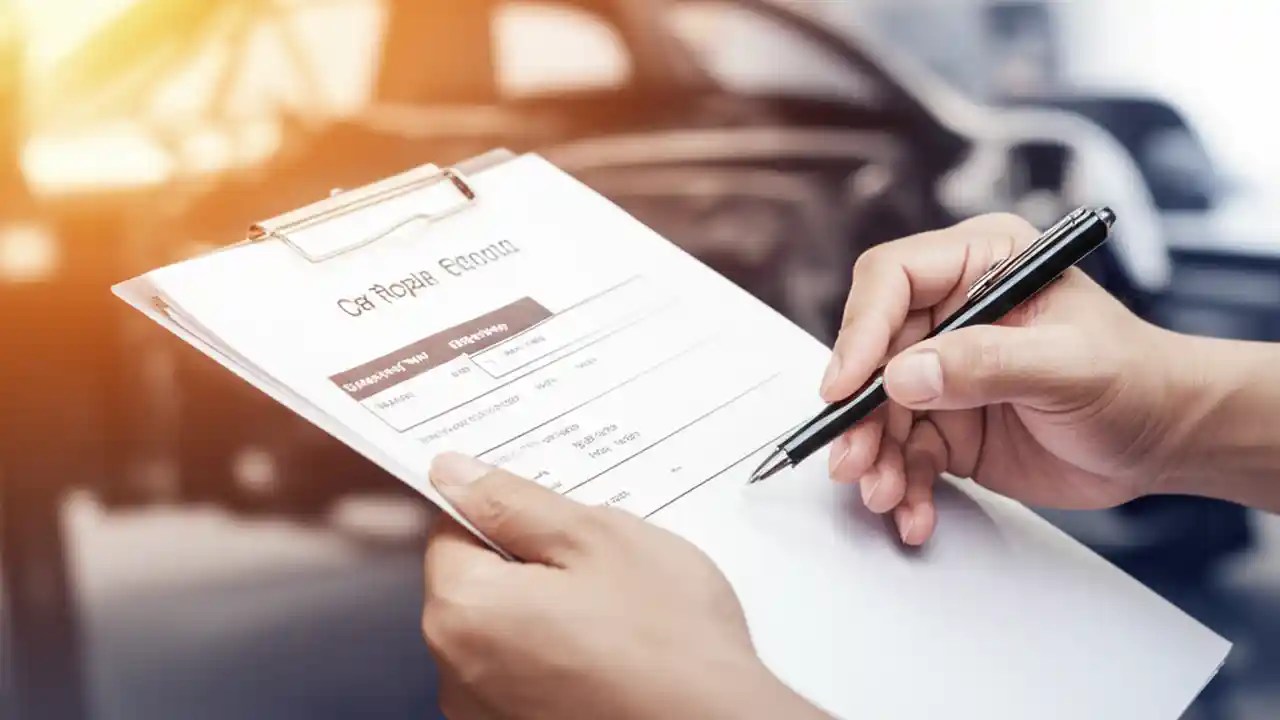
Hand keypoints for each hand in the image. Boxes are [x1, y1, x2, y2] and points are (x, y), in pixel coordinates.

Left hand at [422, 453, 825, 719]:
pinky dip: (559, 662)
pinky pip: (526, 678)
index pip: (450, 532)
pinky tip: (614, 657)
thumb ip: (514, 503)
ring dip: (546, 616)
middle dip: (530, 566)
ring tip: (618, 616)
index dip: (506, 514)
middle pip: (476, 587)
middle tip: (601, 565)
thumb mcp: (596, 538)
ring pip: (504, 635)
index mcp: (463, 611)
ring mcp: (486, 716)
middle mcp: (456, 674)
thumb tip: (454, 474)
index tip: (554, 518)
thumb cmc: (668, 640)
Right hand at [821, 214, 1196, 544]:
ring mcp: (944, 372)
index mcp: (982, 264)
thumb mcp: (1069, 364)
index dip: (861, 330)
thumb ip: (987, 363)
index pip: (893, 279)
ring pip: (879, 411)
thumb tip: (905, 374)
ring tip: (886, 495)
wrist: (1165, 440)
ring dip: (875, 458)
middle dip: (859, 412)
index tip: (848, 385)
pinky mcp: (945, 423)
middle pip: (872, 353)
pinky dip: (902, 487)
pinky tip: (914, 513)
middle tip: (854, 458)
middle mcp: (952, 314)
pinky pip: (904, 454)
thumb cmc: (1137, 380)